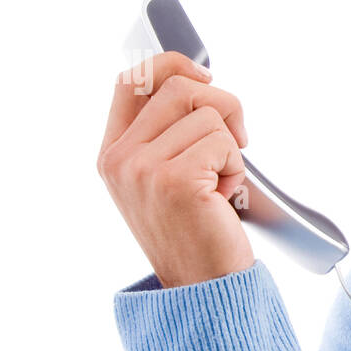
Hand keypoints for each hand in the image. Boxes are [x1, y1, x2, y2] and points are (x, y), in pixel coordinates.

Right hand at [97, 51, 254, 287]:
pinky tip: (226, 197)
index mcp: (112, 153)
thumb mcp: (169, 176)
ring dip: (232, 146)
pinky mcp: (174, 181)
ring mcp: (142, 169)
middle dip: (223, 106)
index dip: (172, 64)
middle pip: (180, 87)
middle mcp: (119, 159)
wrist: (203, 286)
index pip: (131, 80)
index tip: (206, 78)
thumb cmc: (197, 229)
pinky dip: (238, 168)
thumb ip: (168, 132)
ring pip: (208, 114)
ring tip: (221, 183)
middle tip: (237, 140)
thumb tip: (199, 79)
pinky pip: (224, 142)